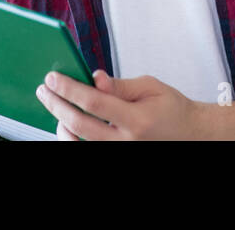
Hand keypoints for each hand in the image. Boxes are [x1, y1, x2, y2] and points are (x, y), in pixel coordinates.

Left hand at [35, 69, 204, 139]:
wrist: (190, 135)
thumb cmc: (171, 109)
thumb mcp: (150, 87)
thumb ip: (120, 85)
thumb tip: (94, 78)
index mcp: (137, 120)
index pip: (94, 103)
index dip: (69, 89)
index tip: (52, 78)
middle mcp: (126, 142)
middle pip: (80, 125)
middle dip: (57, 104)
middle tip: (43, 89)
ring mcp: (120, 153)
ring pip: (78, 143)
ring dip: (60, 122)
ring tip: (54, 104)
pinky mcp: (115, 156)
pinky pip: (86, 149)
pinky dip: (72, 137)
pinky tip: (66, 122)